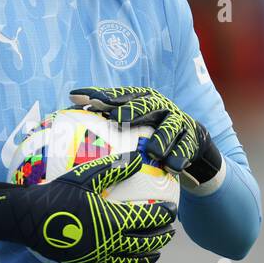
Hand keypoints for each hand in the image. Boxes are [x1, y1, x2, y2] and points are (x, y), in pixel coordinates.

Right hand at [0, 150, 177, 262]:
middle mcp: (108, 244)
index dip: (164, 215)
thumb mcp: (85, 176)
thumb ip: (113, 169)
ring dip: (149, 257)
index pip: (148, 220)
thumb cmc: (56, 194)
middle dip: (162, 237)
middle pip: (146, 244)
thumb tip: (138, 158)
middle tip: (170, 230)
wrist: (28, 218)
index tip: (172, 210)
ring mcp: (97, 259)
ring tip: (157, 251)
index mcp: (111, 221)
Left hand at [69, 86, 223, 190]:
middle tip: (117, 119)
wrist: (190, 140)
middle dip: (133, 111)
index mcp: (143, 100)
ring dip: (161, 138)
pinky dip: (179, 157)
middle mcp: (161, 107)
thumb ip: (108, 116)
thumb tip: (72, 105)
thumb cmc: (151, 131)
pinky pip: (186, 148)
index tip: (83, 99)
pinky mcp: (191, 139)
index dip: (102, 95)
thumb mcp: (133, 123)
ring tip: (153, 151)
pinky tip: (172, 167)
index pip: (120, 96)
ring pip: (170, 128)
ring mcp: (178, 122)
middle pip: (147, 105)